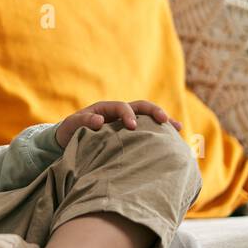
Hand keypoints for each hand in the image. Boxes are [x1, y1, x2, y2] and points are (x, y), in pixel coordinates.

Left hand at [55, 99, 181, 147]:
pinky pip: (147, 130)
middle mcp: (119, 112)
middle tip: (164, 122)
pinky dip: (159, 133)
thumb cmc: (70, 131)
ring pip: (148, 117)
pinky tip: (172, 140)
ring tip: (178, 128)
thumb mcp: (72, 125)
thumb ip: (83, 121)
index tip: (132, 127)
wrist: (69, 139)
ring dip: (163, 121)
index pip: (122, 107)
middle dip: (154, 112)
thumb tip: (100, 121)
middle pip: (141, 107)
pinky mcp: (130, 134)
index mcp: (106, 108)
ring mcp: (126, 122)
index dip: (128, 115)